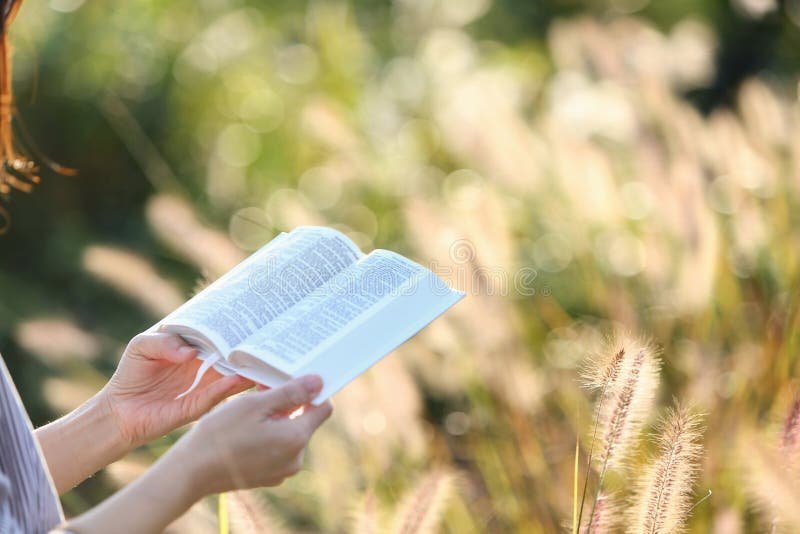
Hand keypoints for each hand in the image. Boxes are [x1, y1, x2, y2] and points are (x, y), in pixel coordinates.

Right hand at [62, 376, 332, 533]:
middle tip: (261, 390)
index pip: (323, 408)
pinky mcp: (268, 476)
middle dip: (288, 404)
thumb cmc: (221, 434)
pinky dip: (267, 435)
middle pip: (304, 420)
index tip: (293, 381)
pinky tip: (244, 428)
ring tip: (248, 408)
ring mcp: (282, 471)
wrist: (191, 473)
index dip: (312, 391)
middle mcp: (295, 459)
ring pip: (288, 434)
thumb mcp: (255, 405)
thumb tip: (318, 381)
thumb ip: (290, 392)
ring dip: (275, 418)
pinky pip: (276, 449)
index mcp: (296, 439)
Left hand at [102, 332, 252, 449]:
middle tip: (265, 335)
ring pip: (232, 376)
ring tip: (260, 356)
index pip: (218, 337)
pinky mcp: (197, 407)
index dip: (232, 328)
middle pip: (231, 356)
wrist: (118, 409)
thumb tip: (191, 352)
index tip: (250, 317)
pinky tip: (238, 378)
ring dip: (245, 368)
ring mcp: (203, 387)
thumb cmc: (131, 373)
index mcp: (194, 350)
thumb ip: (164, 342)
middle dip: (247, 347)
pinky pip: (216, 395)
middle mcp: (204, 368)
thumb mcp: (142, 345)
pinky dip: (228, 387)